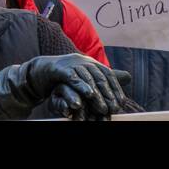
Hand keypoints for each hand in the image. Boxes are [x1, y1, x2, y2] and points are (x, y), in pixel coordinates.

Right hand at [0, 54, 130, 120]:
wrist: (40, 70)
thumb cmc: (64, 76)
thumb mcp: (83, 78)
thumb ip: (101, 79)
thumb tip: (129, 77)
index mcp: (89, 62)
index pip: (107, 73)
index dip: (115, 88)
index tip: (121, 102)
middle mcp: (82, 60)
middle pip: (99, 76)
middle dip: (108, 93)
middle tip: (113, 108)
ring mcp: (70, 63)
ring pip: (87, 77)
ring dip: (97, 93)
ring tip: (103, 107)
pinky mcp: (59, 68)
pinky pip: (72, 77)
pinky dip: (81, 85)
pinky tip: (88, 95)